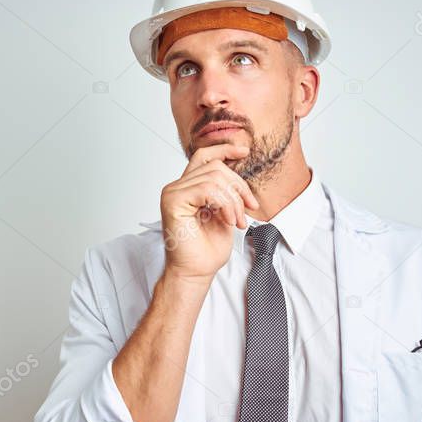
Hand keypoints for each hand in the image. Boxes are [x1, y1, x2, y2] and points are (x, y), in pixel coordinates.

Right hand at [159, 143, 259, 281]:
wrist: (196, 272)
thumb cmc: (207, 250)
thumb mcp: (225, 213)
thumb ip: (226, 192)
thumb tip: (237, 172)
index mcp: (189, 188)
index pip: (204, 156)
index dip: (224, 149)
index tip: (244, 151)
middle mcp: (178, 187)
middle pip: (216, 167)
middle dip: (239, 188)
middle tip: (248, 211)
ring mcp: (173, 192)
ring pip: (215, 178)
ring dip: (234, 201)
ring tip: (237, 222)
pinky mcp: (173, 201)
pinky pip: (208, 189)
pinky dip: (224, 204)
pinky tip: (226, 220)